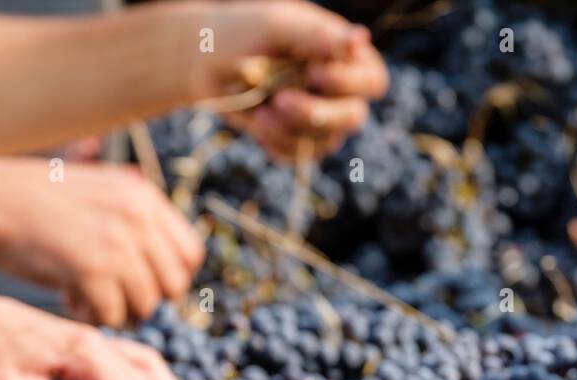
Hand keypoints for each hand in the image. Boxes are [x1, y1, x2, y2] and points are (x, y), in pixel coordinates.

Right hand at [0, 158, 203, 326]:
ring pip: (144, 306)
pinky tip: (67, 298)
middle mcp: (138, 218)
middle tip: (110, 296)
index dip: (168, 277)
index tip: (141, 284)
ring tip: (82, 294)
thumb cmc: (35, 202)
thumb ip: (135, 218)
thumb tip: (175, 262)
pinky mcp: (91, 271)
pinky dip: (90, 316)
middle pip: (173, 286)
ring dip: (115, 310)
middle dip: (144, 299)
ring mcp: (117, 245)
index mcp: (144, 196)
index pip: (190, 255)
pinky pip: (112, 317)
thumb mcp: (98, 191)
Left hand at [196, 1, 388, 160]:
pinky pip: (296, 155)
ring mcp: (319, 121)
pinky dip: (274, 141)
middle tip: (281, 100)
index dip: (347, 83)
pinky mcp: (295, 142)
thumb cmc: (244, 33)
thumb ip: (319, 36)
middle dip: (316, 113)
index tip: (311, 70)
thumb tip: (361, 39)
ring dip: (289, 127)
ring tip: (260, 109)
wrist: (204, 61)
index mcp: (345, 58)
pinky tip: (258, 119)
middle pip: (353, 118)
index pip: (372, 81)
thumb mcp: (278, 26)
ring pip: (324, 141)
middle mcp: (339, 92)